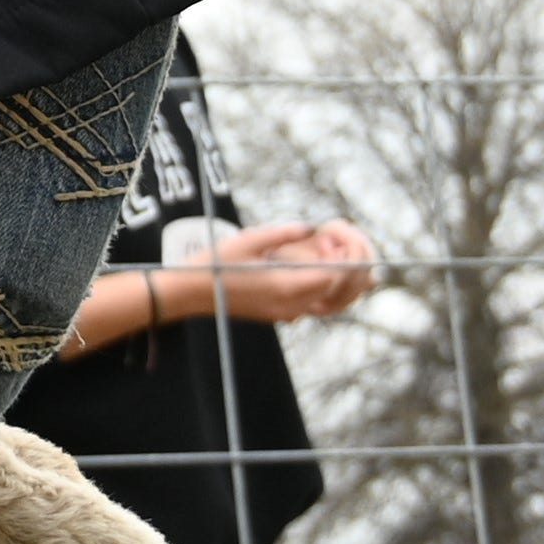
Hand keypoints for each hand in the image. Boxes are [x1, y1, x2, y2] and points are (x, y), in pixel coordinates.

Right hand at [180, 221, 378, 323]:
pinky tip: (326, 267)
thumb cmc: (216, 263)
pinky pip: (317, 304)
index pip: (335, 276)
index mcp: (285, 286)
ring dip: (345, 280)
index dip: (344, 255)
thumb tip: (313, 228)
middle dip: (351, 266)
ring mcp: (288, 314)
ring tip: (343, 253)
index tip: (335, 236)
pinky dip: (330, 288)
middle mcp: (291, 306)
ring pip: (333, 302)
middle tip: (344, 241)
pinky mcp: (282, 315)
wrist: (191, 292)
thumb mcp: (249, 239)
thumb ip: (284, 233)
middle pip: (340, 291)